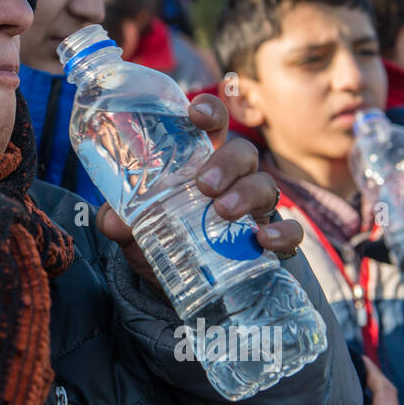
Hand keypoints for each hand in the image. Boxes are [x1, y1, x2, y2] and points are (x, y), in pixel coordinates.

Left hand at [96, 94, 302, 289]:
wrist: (194, 292)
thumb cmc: (169, 243)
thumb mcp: (137, 233)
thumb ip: (121, 222)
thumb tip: (113, 221)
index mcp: (200, 164)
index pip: (211, 126)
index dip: (208, 111)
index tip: (195, 114)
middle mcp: (233, 179)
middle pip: (242, 152)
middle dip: (226, 162)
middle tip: (204, 184)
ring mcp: (257, 209)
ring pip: (266, 186)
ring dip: (246, 194)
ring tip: (223, 212)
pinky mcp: (275, 240)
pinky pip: (290, 231)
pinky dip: (281, 233)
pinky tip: (263, 242)